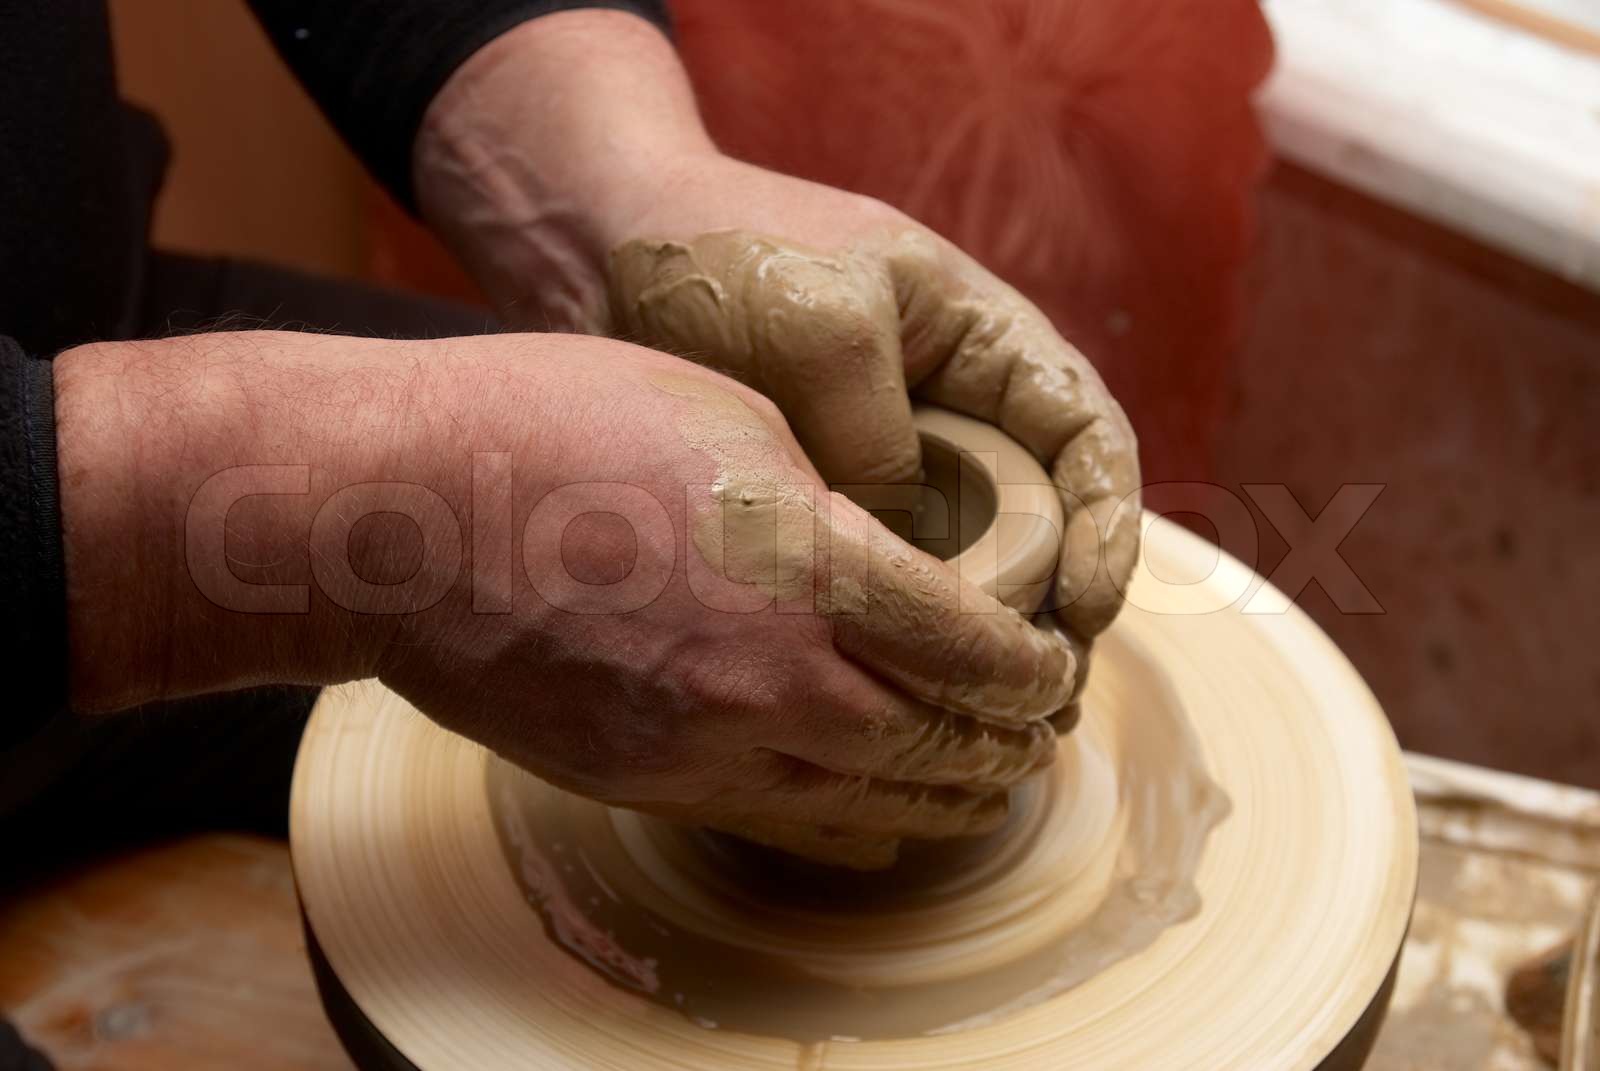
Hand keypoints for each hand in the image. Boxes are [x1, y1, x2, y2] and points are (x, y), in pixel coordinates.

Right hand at [55, 332, 1075, 866]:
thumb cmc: (552, 430)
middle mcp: (774, 674)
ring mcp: (705, 743)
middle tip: (1035, 732)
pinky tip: (880, 816)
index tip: (1048, 663)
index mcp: (810, 562)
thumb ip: (827, 504)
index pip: (973, 645)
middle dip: (1006, 742)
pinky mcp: (646, 780)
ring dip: (944, 796)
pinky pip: (782, 825)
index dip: (1030, 664)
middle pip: (940, 740)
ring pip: (871, 801)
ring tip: (982, 784)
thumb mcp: (729, 414)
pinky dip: (854, 825)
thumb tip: (878, 559)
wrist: (400, 519)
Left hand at [414, 12, 1139, 701]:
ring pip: (968, 561)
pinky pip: (886, 576)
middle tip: (1037, 695)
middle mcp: (953, 408)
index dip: (1108, 526)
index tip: (1087, 609)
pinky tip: (885, 684)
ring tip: (975, 714)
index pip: (1087, 438)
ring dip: (981, 635)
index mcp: (984, 342)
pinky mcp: (830, 502)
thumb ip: (881, 447)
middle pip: (1043, 519)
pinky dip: (896, 629)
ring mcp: (893, 459)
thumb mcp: (821, 336)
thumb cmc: (726, 258)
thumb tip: (911, 564)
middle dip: (1054, 608)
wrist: (607, 248)